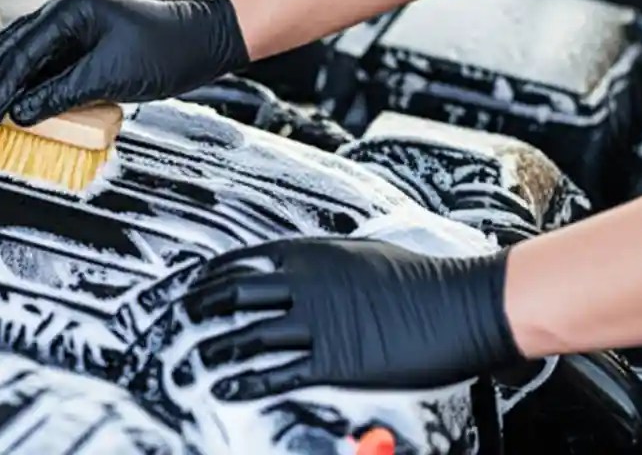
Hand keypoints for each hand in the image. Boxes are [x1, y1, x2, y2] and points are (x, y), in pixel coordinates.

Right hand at [0, 0, 249, 137]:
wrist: (201, 41)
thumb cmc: (166, 50)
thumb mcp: (110, 77)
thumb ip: (60, 94)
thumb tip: (19, 114)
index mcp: (69, 8)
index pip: (18, 54)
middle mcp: (63, 10)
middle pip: (7, 51)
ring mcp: (69, 25)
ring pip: (18, 57)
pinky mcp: (77, 43)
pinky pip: (39, 65)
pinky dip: (20, 87)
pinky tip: (3, 108)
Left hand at [179, 237, 522, 399]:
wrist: (463, 305)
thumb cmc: (422, 278)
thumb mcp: (365, 253)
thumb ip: (326, 261)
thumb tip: (301, 266)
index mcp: (313, 253)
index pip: (242, 260)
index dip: (209, 275)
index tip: (189, 284)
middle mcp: (306, 284)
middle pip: (235, 295)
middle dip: (199, 307)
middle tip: (178, 317)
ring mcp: (318, 323)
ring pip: (247, 336)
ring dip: (214, 349)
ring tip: (194, 360)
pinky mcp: (334, 362)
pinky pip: (277, 373)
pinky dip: (244, 382)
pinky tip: (225, 388)